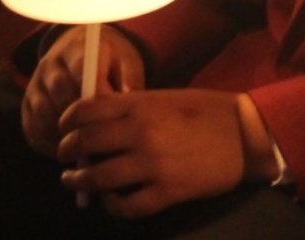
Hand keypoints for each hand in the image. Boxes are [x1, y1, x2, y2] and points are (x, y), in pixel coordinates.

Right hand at [22, 26, 145, 156]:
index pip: (82, 72)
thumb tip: (130, 103)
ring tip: (89, 153)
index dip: (97, 99)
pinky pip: (33, 127)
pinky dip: (51, 145)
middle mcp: (51, 64)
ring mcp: (36, 83)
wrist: (80, 49)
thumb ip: (130, 79)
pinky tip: (72, 153)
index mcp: (76, 50)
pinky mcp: (27, 102)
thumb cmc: (110, 62)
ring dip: (66, 137)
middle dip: (83, 123)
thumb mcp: (126, 62)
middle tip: (105, 147)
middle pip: (61, 95)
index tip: (116, 122)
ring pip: (45, 114)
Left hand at [57, 89, 261, 216]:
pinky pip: (130, 205)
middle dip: (67, 150)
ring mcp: (153, 164)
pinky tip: (109, 200)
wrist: (243, 132)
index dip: (66, 120)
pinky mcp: (170, 191)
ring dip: (80, 180)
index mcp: (135, 105)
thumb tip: (95, 121)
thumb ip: (127, 107)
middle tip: (62, 155)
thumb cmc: (200, 109)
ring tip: (72, 180)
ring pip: (101, 177)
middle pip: (86, 143)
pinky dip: (113, 205)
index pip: (85, 110)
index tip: (61, 128)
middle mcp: (138, 133)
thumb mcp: (158, 98)